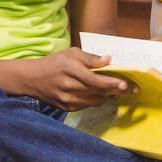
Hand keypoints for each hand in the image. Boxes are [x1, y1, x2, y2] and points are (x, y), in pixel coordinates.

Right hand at [17, 48, 131, 111]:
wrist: (31, 79)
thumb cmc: (54, 63)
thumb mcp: (71, 53)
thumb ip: (91, 58)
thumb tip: (109, 59)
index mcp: (71, 70)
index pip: (95, 81)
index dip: (111, 84)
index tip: (125, 85)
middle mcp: (68, 87)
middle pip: (98, 93)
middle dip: (116, 91)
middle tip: (131, 88)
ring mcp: (66, 99)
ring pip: (94, 101)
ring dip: (108, 96)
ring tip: (116, 89)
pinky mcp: (66, 108)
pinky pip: (87, 106)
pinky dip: (96, 100)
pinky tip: (101, 94)